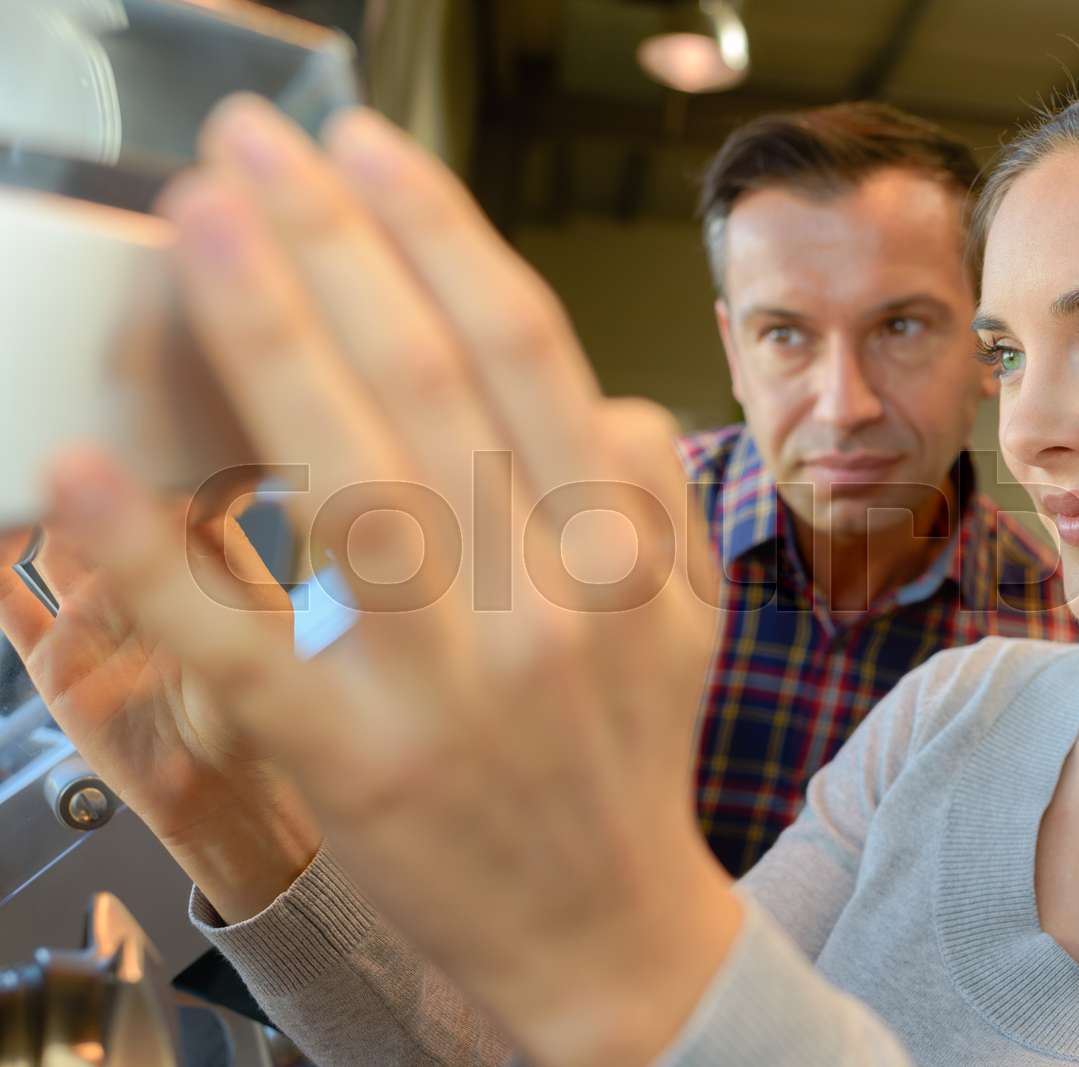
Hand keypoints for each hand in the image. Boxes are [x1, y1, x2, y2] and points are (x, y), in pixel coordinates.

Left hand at [46, 96, 738, 1066]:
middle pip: (425, 382)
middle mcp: (541, 605)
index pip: (523, 349)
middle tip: (248, 149)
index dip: (435, 230)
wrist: (601, 928)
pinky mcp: (348, 764)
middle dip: (328, 241)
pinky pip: (241, 646)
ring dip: (259, 338)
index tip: (362, 149)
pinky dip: (159, 556)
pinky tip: (96, 467)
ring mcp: (443, 687)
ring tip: (197, 229)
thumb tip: (591, 387)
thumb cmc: (627, 755)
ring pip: (344, 483)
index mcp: (619, 552)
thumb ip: (650, 485)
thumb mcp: (687, 612)